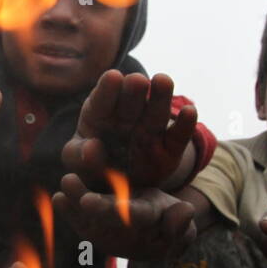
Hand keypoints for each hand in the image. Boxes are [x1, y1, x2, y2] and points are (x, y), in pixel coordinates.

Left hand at [52, 172, 197, 260]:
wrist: (154, 235)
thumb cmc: (169, 220)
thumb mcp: (181, 218)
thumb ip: (181, 218)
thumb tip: (185, 212)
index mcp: (148, 223)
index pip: (135, 215)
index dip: (121, 208)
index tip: (105, 199)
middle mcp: (123, 231)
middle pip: (108, 218)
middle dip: (95, 205)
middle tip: (78, 189)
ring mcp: (106, 234)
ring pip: (89, 219)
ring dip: (75, 204)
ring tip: (66, 182)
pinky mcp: (93, 231)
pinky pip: (80, 222)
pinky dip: (68, 211)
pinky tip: (56, 199)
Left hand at [62, 70, 196, 189]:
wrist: (115, 189)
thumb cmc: (90, 165)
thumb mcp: (77, 160)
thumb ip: (78, 154)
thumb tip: (91, 146)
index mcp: (101, 114)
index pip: (103, 100)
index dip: (108, 89)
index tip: (112, 77)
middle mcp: (127, 117)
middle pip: (131, 100)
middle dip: (134, 90)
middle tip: (137, 80)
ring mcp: (150, 131)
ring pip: (156, 111)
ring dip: (161, 96)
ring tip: (163, 80)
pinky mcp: (169, 148)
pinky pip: (178, 136)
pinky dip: (185, 124)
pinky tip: (189, 111)